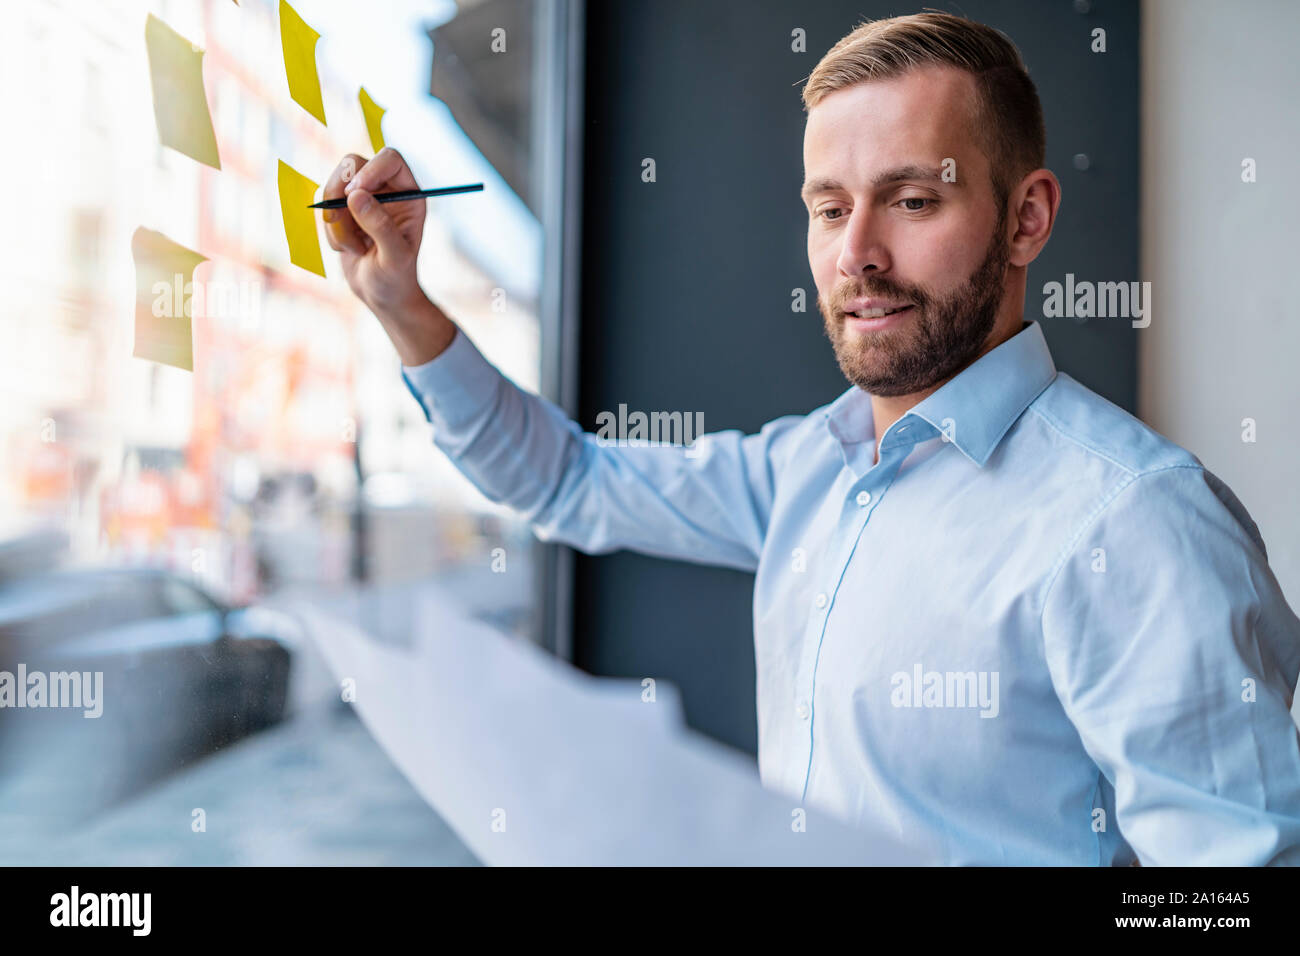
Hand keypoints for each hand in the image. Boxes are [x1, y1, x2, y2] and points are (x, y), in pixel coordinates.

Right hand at [322, 148, 455, 364]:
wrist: (382, 296)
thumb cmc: (396, 278)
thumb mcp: (393, 256)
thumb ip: (380, 225)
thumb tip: (356, 195)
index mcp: (409, 194)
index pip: (390, 159)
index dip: (371, 169)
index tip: (354, 192)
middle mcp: (386, 190)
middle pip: (353, 163)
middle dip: (340, 191)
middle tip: (337, 218)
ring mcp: (362, 199)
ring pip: (333, 187)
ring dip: (336, 220)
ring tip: (354, 249)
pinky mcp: (343, 211)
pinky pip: (323, 208)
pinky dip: (330, 230)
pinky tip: (348, 249)